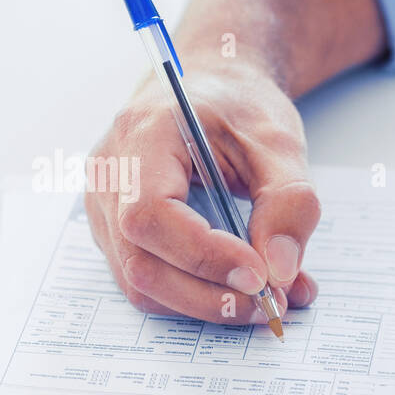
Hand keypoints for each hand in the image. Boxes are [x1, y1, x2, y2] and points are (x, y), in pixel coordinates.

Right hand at [85, 56, 317, 322]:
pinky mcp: (120, 235)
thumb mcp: (280, 142)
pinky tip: (241, 292)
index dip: (203, 256)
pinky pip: (150, 283)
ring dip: (207, 306)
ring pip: (142, 285)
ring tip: (266, 301)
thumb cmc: (239, 108)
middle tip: (273, 304)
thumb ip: (289, 203)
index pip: (150, 214)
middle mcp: (110, 177)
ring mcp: (106, 209)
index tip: (261, 276)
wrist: (212, 89)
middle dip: (211, 296)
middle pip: (141, 263)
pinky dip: (198, 298)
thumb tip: (280, 273)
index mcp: (142, 136)